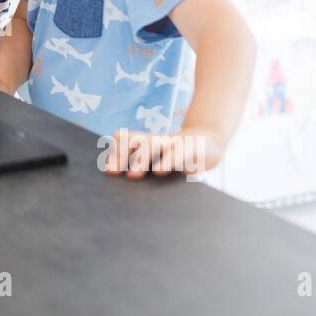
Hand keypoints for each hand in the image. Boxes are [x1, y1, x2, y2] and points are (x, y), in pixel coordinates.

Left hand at [101, 128, 223, 179]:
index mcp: (145, 142)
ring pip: (153, 144)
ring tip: (133, 175)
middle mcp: (156, 140)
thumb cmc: (176, 157)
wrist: (208, 142)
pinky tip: (161, 171)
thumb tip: (116, 177)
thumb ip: (140, 169)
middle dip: (122, 156)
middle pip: (134, 141)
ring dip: (141, 158)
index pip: (123, 139)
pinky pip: (179, 152)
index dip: (114, 152)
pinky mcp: (191, 147)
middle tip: (114, 172)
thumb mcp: (157, 161)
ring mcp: (173, 142)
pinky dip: (168, 160)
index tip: (108, 170)